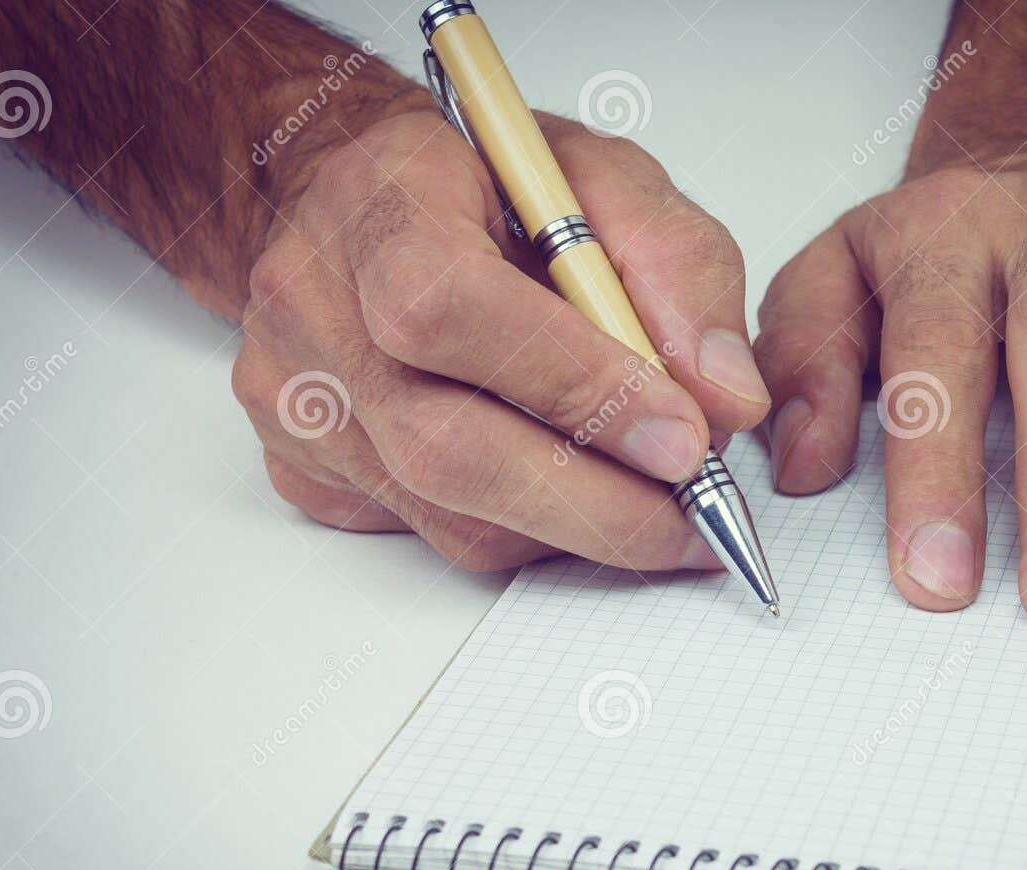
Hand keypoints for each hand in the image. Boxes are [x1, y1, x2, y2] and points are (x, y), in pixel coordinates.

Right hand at [233, 108, 770, 572]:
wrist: (345, 196)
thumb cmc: (474, 180)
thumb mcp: (602, 177)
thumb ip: (676, 268)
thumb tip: (726, 399)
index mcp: (380, 208)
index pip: (452, 310)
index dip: (575, 385)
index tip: (684, 439)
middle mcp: (315, 314)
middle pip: (446, 448)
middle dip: (598, 506)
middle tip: (700, 523)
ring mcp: (300, 405)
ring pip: (450, 515)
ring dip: (575, 528)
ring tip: (656, 508)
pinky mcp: (309, 471)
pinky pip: (434, 535)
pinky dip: (526, 529)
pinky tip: (568, 489)